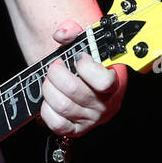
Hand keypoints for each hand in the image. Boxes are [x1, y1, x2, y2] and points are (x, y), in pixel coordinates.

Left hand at [39, 20, 125, 137]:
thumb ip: (73, 31)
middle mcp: (105, 104)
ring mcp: (90, 119)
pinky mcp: (76, 130)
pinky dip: (47, 110)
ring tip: (50, 81)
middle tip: (55, 67)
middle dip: (56, 74)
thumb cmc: (85, 65)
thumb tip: (62, 33)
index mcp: (114, 83)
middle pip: (74, 91)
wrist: (83, 84)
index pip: (103, 81)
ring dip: (49, 89)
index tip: (79, 58)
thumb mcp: (84, 44)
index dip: (85, 67)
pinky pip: (57, 124)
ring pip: (63, 106)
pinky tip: (50, 99)